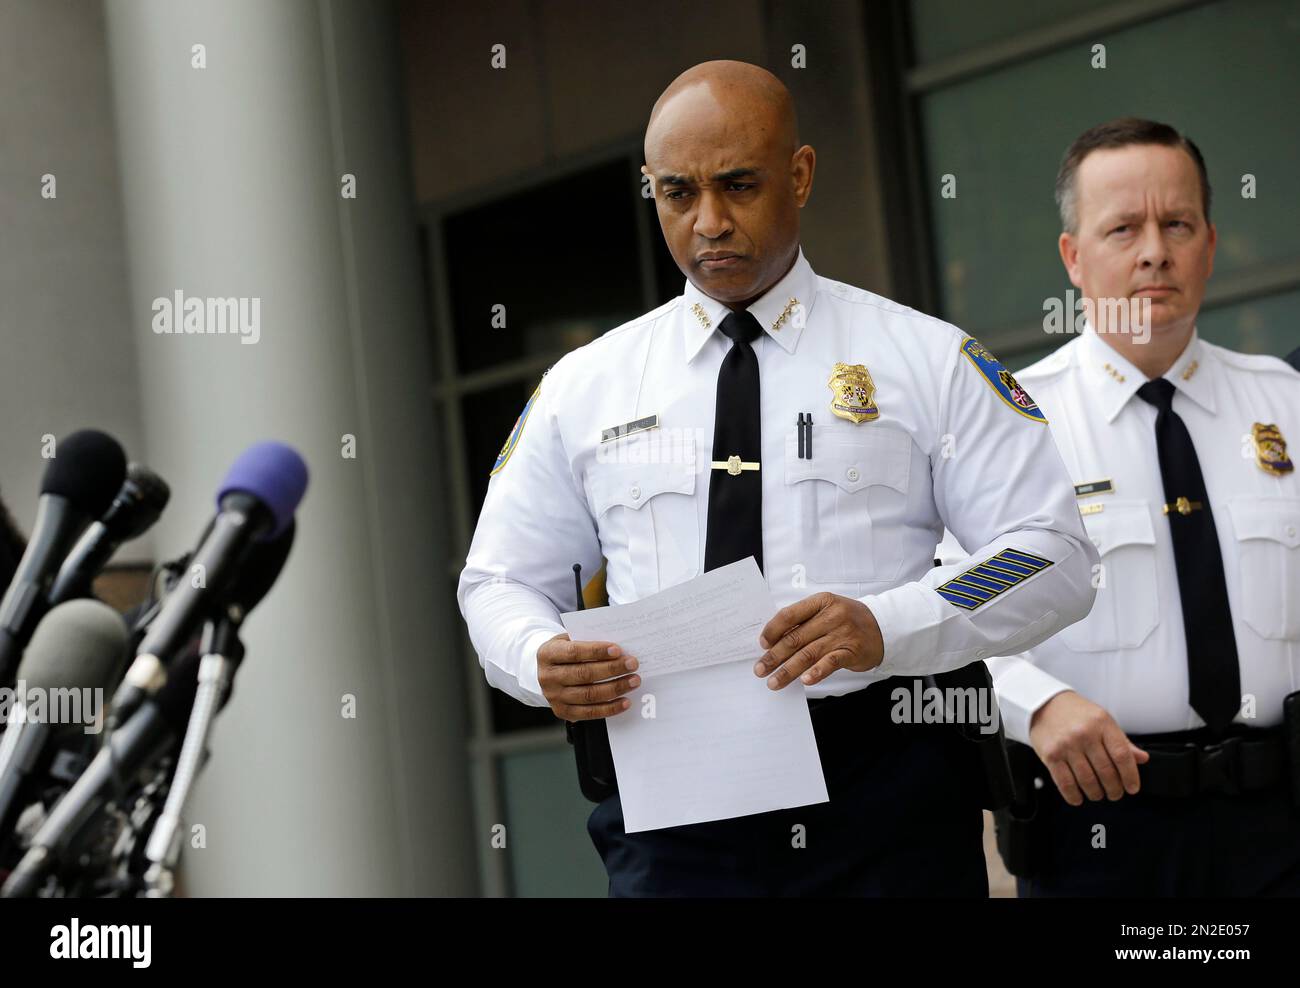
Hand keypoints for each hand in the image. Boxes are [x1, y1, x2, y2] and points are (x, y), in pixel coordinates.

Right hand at [537, 634, 639, 720]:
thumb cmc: (565, 652)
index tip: (618, 650)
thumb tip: (618, 649)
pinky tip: (625, 701)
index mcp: (547, 654)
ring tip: (633, 681)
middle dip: (612, 669)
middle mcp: (548, 677)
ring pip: (589, 695)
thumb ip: (588, 641)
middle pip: (584, 674)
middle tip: (632, 664)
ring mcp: (554, 697)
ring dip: (615, 688)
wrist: (548, 671)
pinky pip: (589, 713)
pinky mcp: (562, 712)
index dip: (596, 651)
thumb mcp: (569, 640)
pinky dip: (610, 708)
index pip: (574, 652)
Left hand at [753, 592, 883, 689]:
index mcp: (820, 602)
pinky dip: (816, 672)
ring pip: (808, 653)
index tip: (762, 645)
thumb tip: (774, 641)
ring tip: (774, 682)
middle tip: (760, 669)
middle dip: (774, 656)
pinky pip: (830, 663)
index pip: (789, 614)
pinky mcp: (852, 651)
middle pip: (795, 638)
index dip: (772, 630)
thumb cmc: (848, 619)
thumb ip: (804, 622)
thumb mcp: (827, 610)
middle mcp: (831, 616)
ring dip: (788, 670)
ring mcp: (842, 634)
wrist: (883, 627)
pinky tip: (804, 681)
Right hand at [1028, 691, 1149, 805]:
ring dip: (1096, 793)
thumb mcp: (1103, 720)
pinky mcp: (1051, 755)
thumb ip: (1122, 741)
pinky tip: (1079, 797)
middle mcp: (1084, 734)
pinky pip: (1065, 783)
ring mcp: (1066, 745)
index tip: (1132, 787)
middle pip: (1106, 771)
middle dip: (1114, 789)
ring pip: (1087, 780)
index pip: (1122, 756)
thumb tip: (1142, 758)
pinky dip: (1074, 795)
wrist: (1044, 704)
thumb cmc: (1075, 713)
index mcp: (1102, 723)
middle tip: (1115, 793)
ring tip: (1097, 793)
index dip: (1130, 776)